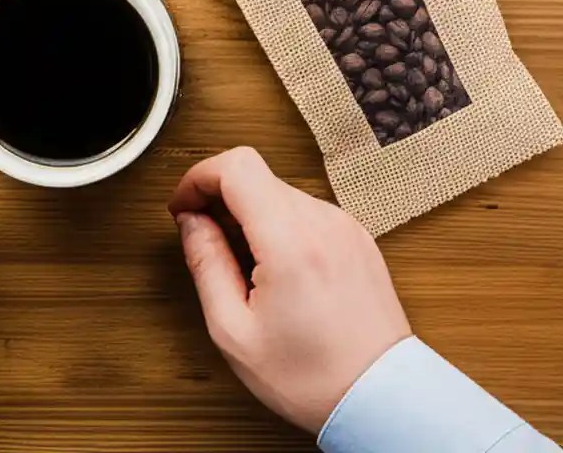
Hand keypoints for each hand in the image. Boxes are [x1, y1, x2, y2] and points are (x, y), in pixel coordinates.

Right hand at [169, 147, 409, 433]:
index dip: (198, 177)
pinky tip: (274, 269)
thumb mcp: (233, 330)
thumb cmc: (311, 376)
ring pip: (280, 193)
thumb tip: (192, 223)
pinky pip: (307, 213)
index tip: (183, 206)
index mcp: (290, 241)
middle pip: (257, 176)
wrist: (380, 396)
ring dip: (250, 213)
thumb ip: (206, 264)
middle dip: (219, 198)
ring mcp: (346, 227)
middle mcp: (324, 223)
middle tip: (203, 237)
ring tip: (241, 264)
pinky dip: (280, 226)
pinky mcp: (358, 238)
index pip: (236, 166)